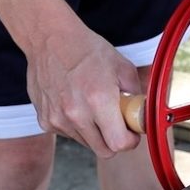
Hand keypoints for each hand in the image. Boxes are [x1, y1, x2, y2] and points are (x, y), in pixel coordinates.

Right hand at [24, 24, 141, 158]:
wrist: (50, 39)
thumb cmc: (88, 51)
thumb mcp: (123, 67)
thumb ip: (137, 96)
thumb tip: (145, 115)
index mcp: (99, 100)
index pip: (119, 144)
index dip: (129, 141)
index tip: (131, 132)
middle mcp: (76, 114)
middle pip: (104, 150)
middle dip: (114, 140)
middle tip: (116, 122)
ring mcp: (58, 119)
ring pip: (86, 143)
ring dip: (95, 132)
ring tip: (93, 106)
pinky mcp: (45, 121)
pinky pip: (69, 134)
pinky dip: (77, 126)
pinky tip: (76, 104)